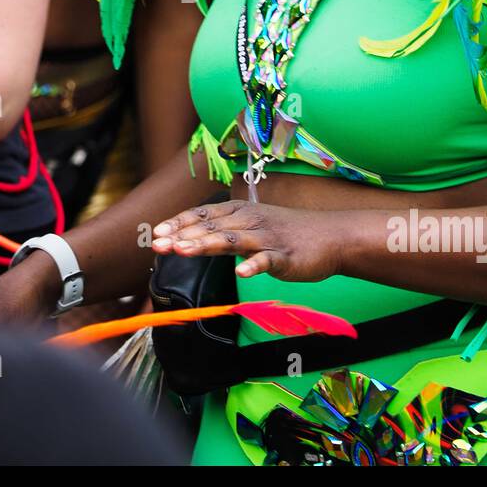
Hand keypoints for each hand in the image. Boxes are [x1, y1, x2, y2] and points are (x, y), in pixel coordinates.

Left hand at [151, 199, 344, 281]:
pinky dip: (254, 265)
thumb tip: (188, 239)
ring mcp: (267, 238)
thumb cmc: (287, 233)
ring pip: (232, 239)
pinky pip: (267, 260)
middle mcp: (250, 221)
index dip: (179, 223)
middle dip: (183, 235)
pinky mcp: (285, 256)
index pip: (203, 216)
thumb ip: (223, 232)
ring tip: (183, 250)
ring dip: (207, 244)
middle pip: (211, 227)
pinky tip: (242, 273)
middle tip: (158, 244)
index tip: (156, 233)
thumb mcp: (251, 226)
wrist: (331, 236)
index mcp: (239, 213)